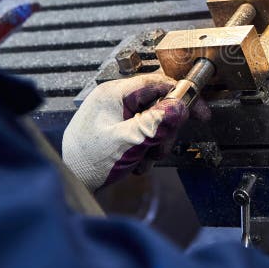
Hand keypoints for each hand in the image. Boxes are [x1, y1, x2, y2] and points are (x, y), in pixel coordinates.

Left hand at [62, 73, 208, 190]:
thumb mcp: (127, 142)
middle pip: (157, 103)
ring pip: (152, 120)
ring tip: (145, 160)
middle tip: (162, 148)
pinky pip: (142, 131)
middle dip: (165, 129)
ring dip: (156, 142)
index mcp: (114, 94)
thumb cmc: (88, 162)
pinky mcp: (117, 127)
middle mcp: (115, 99)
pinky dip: (146, 147)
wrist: (69, 184)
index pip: (157, 83)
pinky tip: (137, 162)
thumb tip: (180, 107)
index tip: (199, 111)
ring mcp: (115, 113)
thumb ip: (155, 123)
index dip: (181, 96)